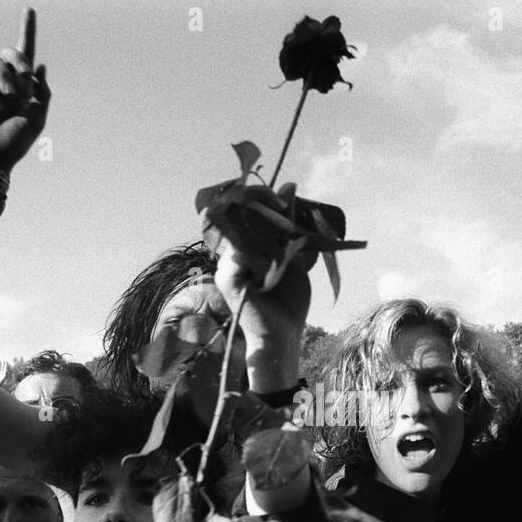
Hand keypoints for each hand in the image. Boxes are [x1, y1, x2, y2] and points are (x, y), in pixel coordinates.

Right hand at [0, 8, 50, 171]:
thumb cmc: (15, 143)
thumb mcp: (37, 120)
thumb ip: (42, 94)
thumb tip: (41, 66)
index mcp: (24, 86)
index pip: (26, 54)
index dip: (27, 30)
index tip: (30, 9)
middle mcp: (5, 82)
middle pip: (11, 52)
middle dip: (19, 60)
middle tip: (26, 79)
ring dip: (5, 78)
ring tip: (10, 100)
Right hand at [211, 186, 312, 347]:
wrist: (284, 335)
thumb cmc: (289, 299)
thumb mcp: (294, 256)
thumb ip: (289, 225)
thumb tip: (289, 186)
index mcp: (247, 246)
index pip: (247, 209)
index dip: (262, 196)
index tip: (285, 195)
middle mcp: (232, 253)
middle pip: (243, 215)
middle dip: (266, 211)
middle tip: (285, 214)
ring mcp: (227, 265)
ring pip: (244, 234)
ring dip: (268, 240)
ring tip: (282, 258)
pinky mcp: (227, 279)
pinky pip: (242, 256)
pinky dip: (262, 260)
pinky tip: (272, 274)